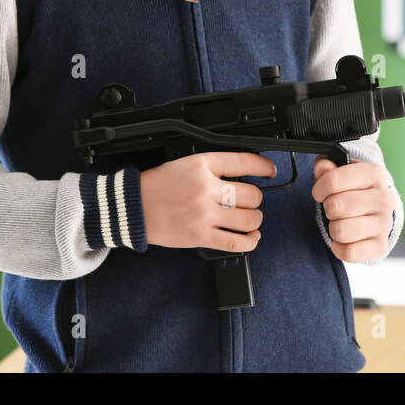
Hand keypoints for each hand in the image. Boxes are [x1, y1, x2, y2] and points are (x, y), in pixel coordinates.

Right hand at [139, 152, 276, 252]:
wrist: (134, 207)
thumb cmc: (157, 185)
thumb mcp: (186, 163)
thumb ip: (214, 167)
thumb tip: (243, 174)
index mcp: (202, 165)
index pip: (244, 162)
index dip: (264, 166)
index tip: (270, 170)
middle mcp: (205, 189)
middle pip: (252, 195)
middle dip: (256, 199)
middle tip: (250, 200)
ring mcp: (204, 214)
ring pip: (249, 219)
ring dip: (255, 220)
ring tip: (249, 219)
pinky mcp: (200, 236)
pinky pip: (236, 242)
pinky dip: (250, 241)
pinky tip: (252, 237)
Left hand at [312, 157, 396, 262]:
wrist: (376, 207)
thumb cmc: (354, 187)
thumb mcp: (341, 170)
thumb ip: (327, 166)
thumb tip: (323, 168)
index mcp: (374, 174)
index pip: (333, 181)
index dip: (319, 189)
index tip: (320, 193)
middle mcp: (384, 198)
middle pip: (335, 206)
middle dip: (328, 208)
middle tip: (334, 207)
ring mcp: (384, 223)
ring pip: (340, 230)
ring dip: (333, 227)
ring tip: (341, 221)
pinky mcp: (380, 245)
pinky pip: (349, 252)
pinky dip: (339, 247)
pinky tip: (344, 239)